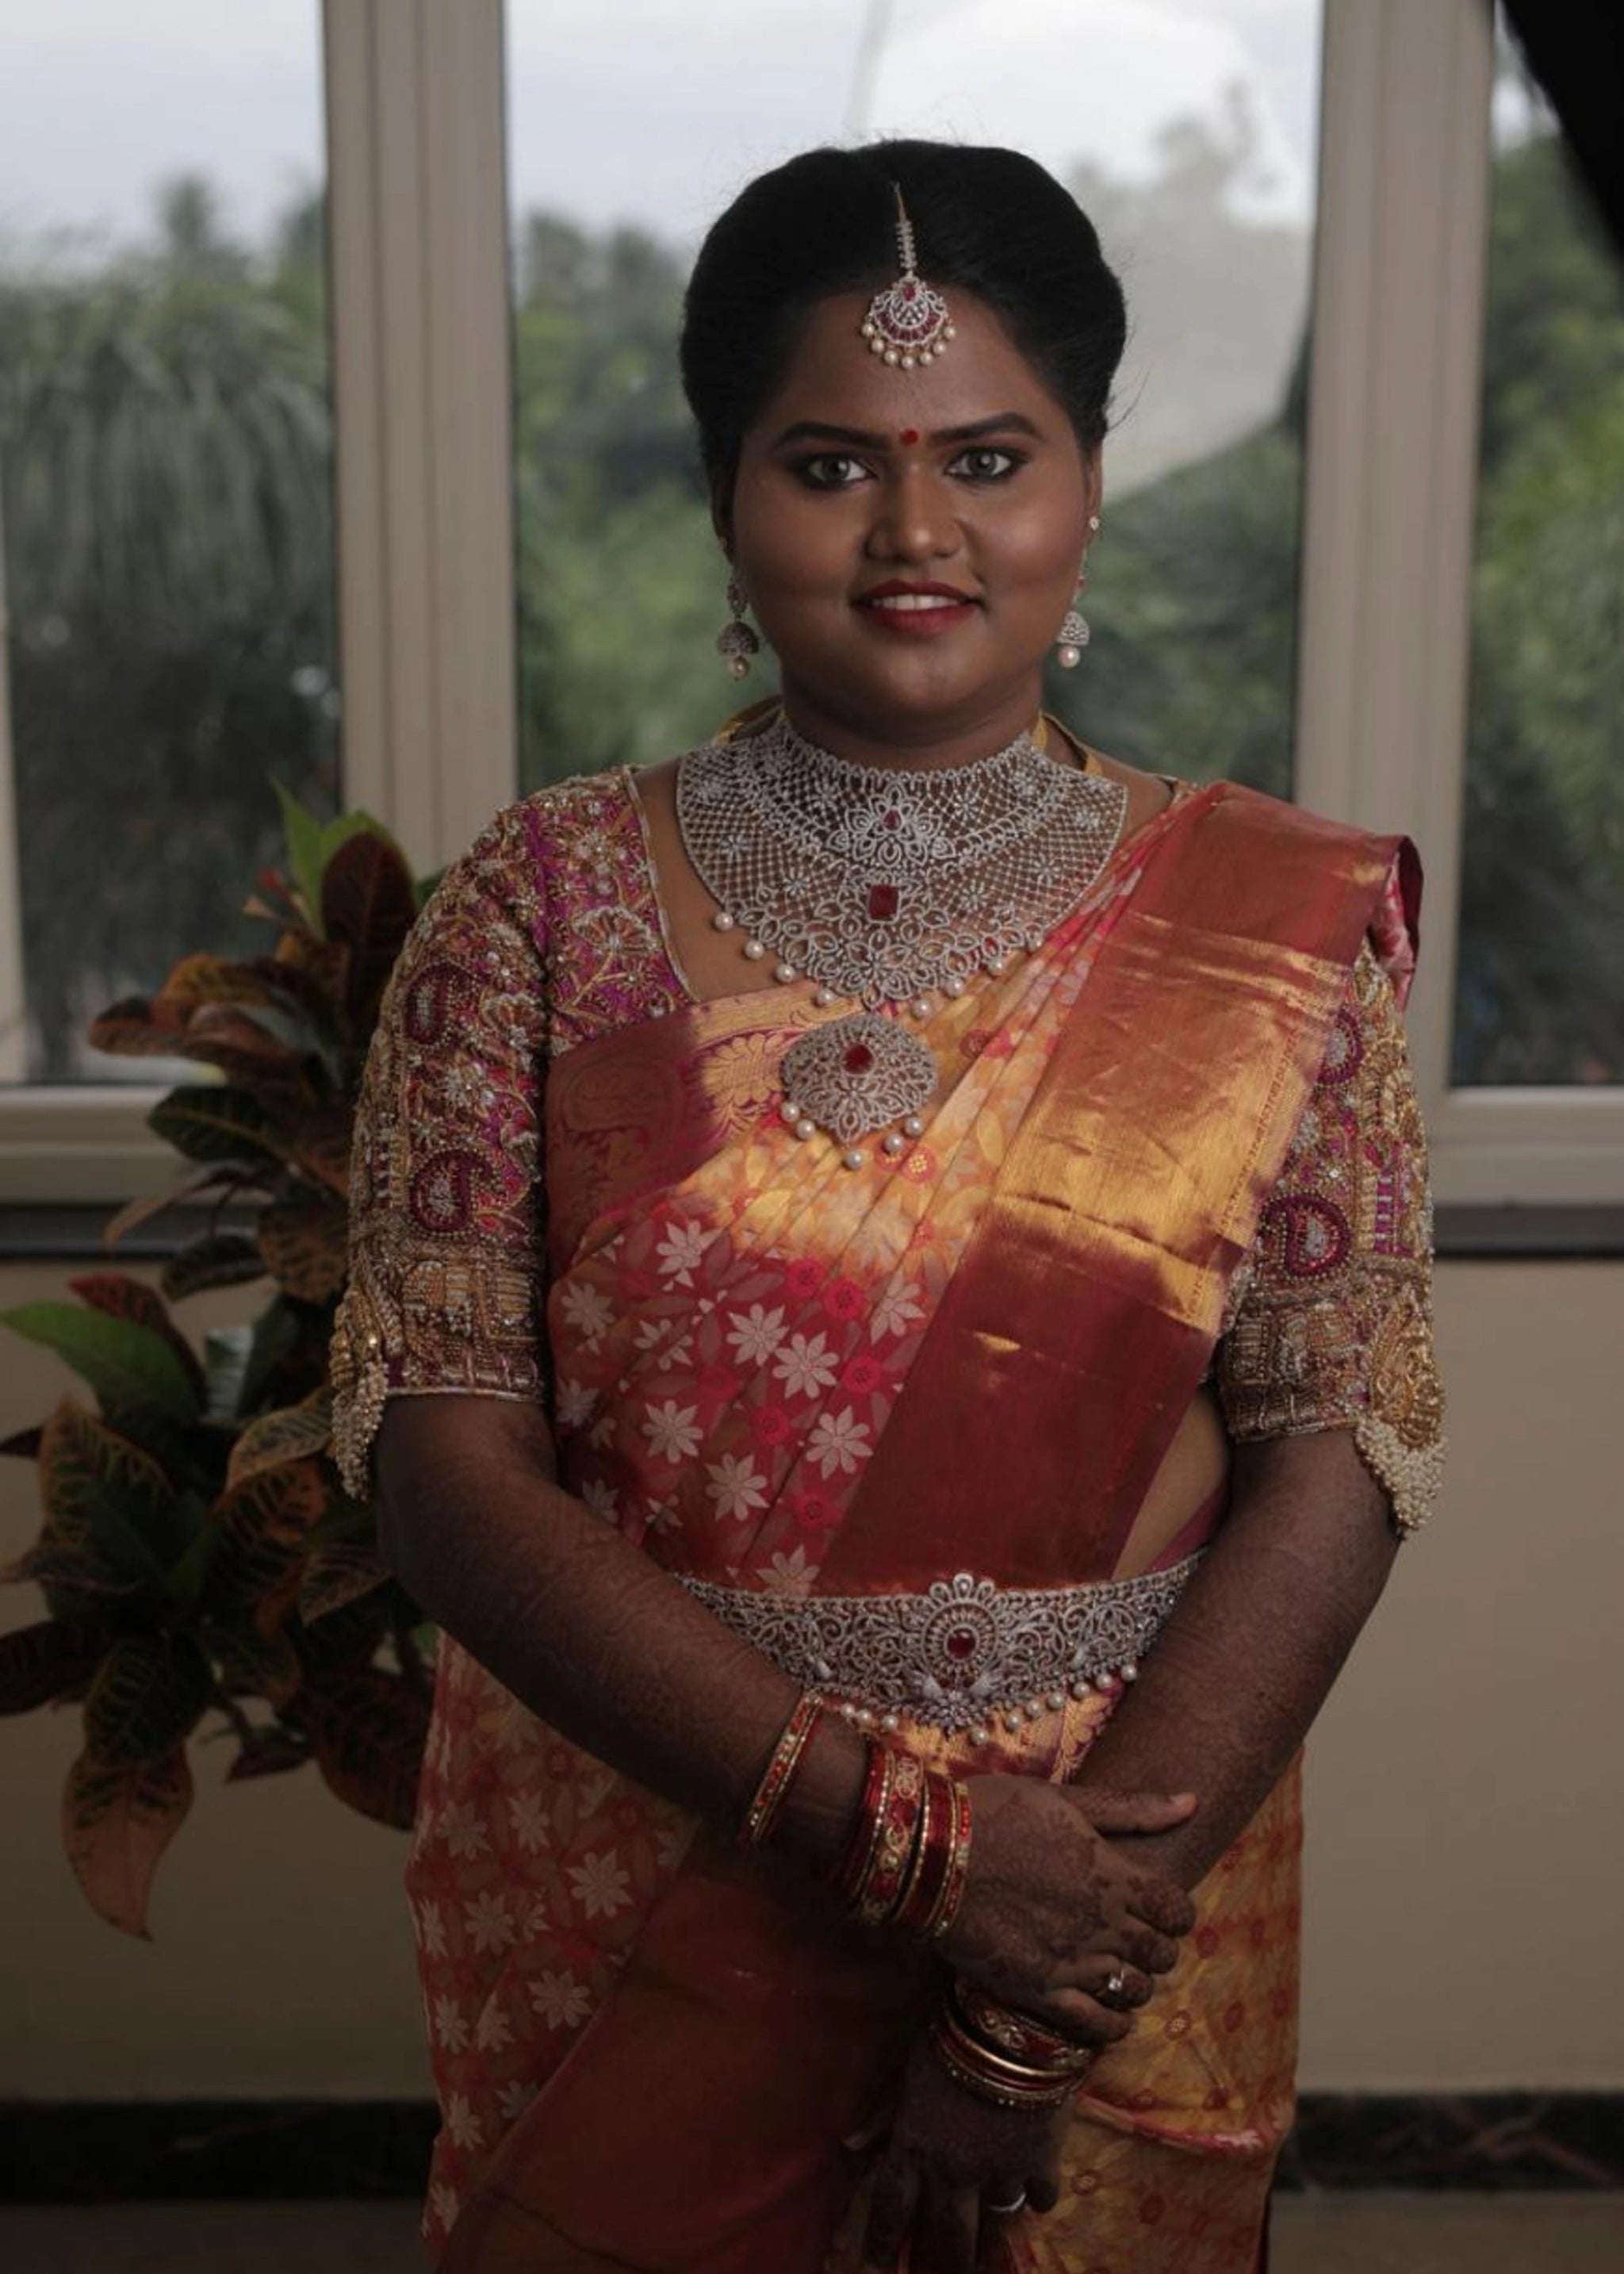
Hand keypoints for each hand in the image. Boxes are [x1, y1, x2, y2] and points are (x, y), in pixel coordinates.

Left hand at [859, 2031, 1068, 2272]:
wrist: (1011, 2030)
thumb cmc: (948, 2041)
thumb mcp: (906, 2073)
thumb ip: (882, 2113)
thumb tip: (850, 2144)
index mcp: (915, 2149)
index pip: (892, 2207)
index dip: (882, 2241)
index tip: (877, 2266)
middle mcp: (954, 2173)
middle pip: (945, 2236)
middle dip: (940, 2266)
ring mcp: (1000, 2173)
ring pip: (993, 2226)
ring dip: (987, 2247)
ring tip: (984, 2264)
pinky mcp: (1041, 2163)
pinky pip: (1039, 2196)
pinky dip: (1036, 2200)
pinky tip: (1036, 2202)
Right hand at [934, 1778, 1198, 2044]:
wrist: (932, 1852)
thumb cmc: (996, 1813)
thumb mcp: (1066, 1798)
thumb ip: (1132, 1809)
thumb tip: (1192, 1802)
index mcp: (1114, 1875)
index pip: (1177, 1909)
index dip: (1177, 1912)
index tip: (1162, 1908)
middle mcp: (1103, 1924)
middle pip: (1160, 1953)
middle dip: (1159, 1947)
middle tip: (1141, 1939)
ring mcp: (1072, 1962)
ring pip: (1133, 1990)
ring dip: (1136, 1983)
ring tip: (1121, 1971)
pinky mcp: (1039, 1991)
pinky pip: (1094, 2026)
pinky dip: (1112, 2027)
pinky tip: (1111, 2016)